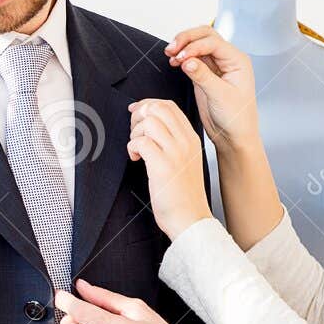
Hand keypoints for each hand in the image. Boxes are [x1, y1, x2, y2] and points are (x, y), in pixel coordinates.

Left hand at [127, 98, 212, 238]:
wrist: (191, 219)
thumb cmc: (184, 195)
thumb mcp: (185, 161)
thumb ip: (173, 142)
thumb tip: (151, 125)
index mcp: (191, 138)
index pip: (169, 106)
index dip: (148, 104)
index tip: (136, 112)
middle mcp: (185, 142)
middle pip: (158, 108)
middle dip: (139, 115)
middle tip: (134, 132)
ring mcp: (175, 153)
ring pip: (149, 122)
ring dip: (135, 133)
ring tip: (136, 149)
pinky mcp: (162, 166)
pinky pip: (141, 142)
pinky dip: (132, 148)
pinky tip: (135, 159)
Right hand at [164, 25, 259, 148]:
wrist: (233, 135)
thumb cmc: (236, 118)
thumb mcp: (220, 96)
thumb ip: (203, 76)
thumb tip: (187, 61)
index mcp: (237, 61)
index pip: (213, 42)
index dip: (194, 46)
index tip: (180, 57)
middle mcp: (228, 60)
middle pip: (205, 36)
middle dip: (187, 39)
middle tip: (171, 49)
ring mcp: (216, 66)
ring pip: (197, 45)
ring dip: (182, 46)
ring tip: (169, 54)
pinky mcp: (205, 74)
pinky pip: (192, 58)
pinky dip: (181, 58)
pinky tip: (173, 61)